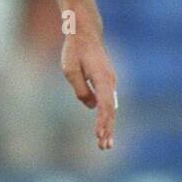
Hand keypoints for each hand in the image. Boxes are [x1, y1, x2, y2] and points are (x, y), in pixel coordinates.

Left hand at [61, 30, 116, 149]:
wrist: (85, 34)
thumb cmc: (75, 51)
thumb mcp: (70, 70)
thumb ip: (80, 90)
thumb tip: (91, 106)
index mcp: (102, 79)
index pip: (104, 105)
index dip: (102, 122)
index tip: (98, 136)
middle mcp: (111, 82)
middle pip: (111, 111)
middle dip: (107, 130)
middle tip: (104, 147)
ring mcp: (111, 82)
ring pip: (111, 108)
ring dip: (108, 126)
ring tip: (105, 143)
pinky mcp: (107, 82)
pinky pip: (108, 103)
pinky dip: (106, 117)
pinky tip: (103, 129)